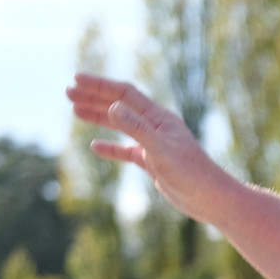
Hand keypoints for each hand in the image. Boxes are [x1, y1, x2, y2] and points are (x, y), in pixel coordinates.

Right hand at [66, 74, 236, 223]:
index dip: (100, 85)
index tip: (76, 79)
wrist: (211, 199)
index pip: (125, 94)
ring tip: (75, 111)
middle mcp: (156, 127)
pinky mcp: (154, 163)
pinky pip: (127, 151)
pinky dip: (111, 148)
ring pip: (121, 126)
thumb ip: (137, 128)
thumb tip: (113, 107)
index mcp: (159, 118)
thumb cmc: (192, 174)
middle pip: (120, 106)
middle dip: (94, 97)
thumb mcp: (161, 150)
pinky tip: (95, 147)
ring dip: (98, 117)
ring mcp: (154, 145)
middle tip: (68, 92)